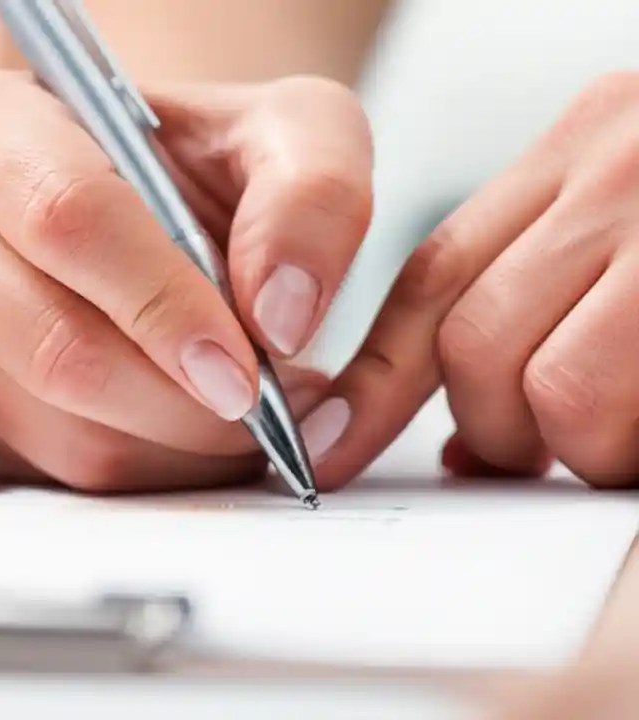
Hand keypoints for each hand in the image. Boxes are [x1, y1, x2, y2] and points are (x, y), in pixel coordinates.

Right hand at [0, 72, 372, 489]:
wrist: (158, 208)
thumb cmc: (210, 161)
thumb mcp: (294, 129)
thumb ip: (313, 195)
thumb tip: (281, 317)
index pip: (67, 218)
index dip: (163, 304)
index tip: (242, 367)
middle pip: (53, 346)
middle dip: (179, 401)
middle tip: (265, 407)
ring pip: (53, 430)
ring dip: (170, 449)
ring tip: (235, 413)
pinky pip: (41, 473)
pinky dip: (128, 475)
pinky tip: (176, 434)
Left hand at [312, 71, 638, 488]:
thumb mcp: (635, 215)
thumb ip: (541, 297)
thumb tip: (467, 445)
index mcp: (590, 144)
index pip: (435, 278)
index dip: (373, 381)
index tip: (330, 448)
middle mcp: (634, 161)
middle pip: (481, 344)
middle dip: (502, 431)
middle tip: (557, 451)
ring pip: (564, 386)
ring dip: (590, 447)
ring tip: (636, 437)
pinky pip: (633, 400)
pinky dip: (638, 440)